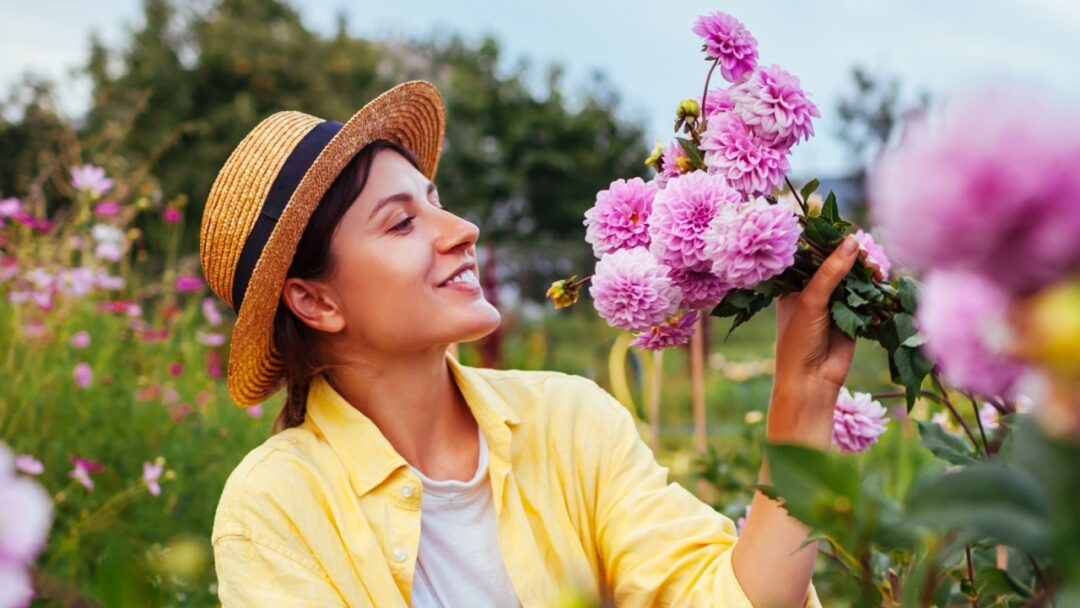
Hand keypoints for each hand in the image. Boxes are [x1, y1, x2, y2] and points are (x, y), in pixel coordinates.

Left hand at [768, 236, 859, 447]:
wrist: (812, 381)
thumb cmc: (799, 340)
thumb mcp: (811, 301)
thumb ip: (831, 272)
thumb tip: (853, 241)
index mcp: (792, 283)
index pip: (810, 253)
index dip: (827, 240)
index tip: (844, 228)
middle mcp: (812, 290)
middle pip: (836, 262)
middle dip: (851, 254)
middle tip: (865, 249)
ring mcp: (833, 302)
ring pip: (853, 277)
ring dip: (865, 270)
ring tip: (875, 266)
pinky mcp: (852, 315)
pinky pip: (865, 295)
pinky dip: (874, 288)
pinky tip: (880, 280)